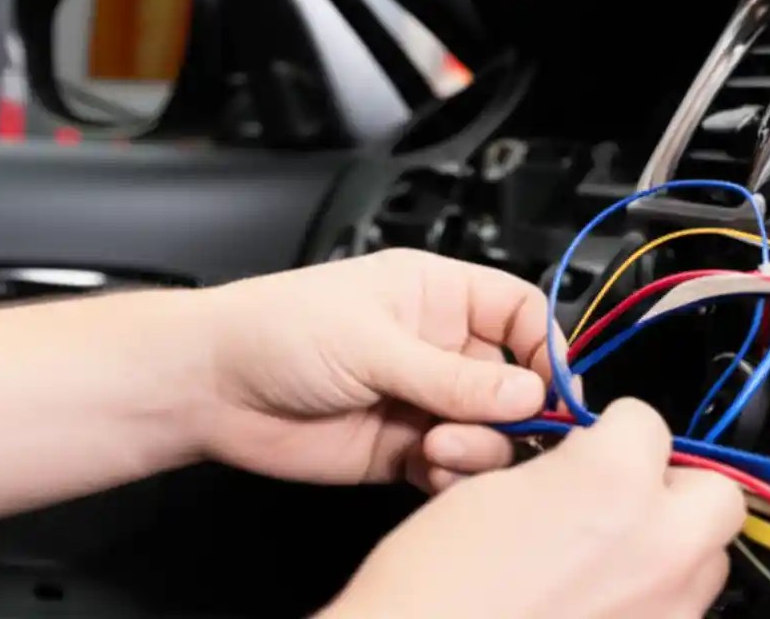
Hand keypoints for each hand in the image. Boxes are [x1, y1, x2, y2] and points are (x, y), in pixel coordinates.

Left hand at [197, 248, 562, 489]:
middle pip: (514, 380)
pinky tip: (426, 467)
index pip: (521, 313)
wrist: (212, 385)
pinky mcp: (401, 448)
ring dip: (480, 446)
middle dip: (518, 410)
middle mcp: (436, 346)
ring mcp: (420, 399)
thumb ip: (452, 376)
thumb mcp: (372, 342)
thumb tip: (528, 393)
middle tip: (507, 429)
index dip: (546, 347)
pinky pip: (453, 467)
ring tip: (439, 445)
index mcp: (435, 295)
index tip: (557, 387)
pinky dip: (452, 475)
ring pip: (489, 431)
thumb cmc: (277, 330)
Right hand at [322, 400, 745, 618]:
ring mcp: (669, 610)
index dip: (610, 430)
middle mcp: (660, 546)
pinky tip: (594, 601)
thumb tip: (583, 468)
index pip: (646, 421)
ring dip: (667, 546)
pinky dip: (649, 600)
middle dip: (671, 487)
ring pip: (707, 559)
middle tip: (620, 494)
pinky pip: (678, 611)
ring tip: (602, 556)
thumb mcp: (488, 487)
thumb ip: (560, 468)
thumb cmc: (435, 583)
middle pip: (715, 493)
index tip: (590, 444)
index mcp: (613, 482)